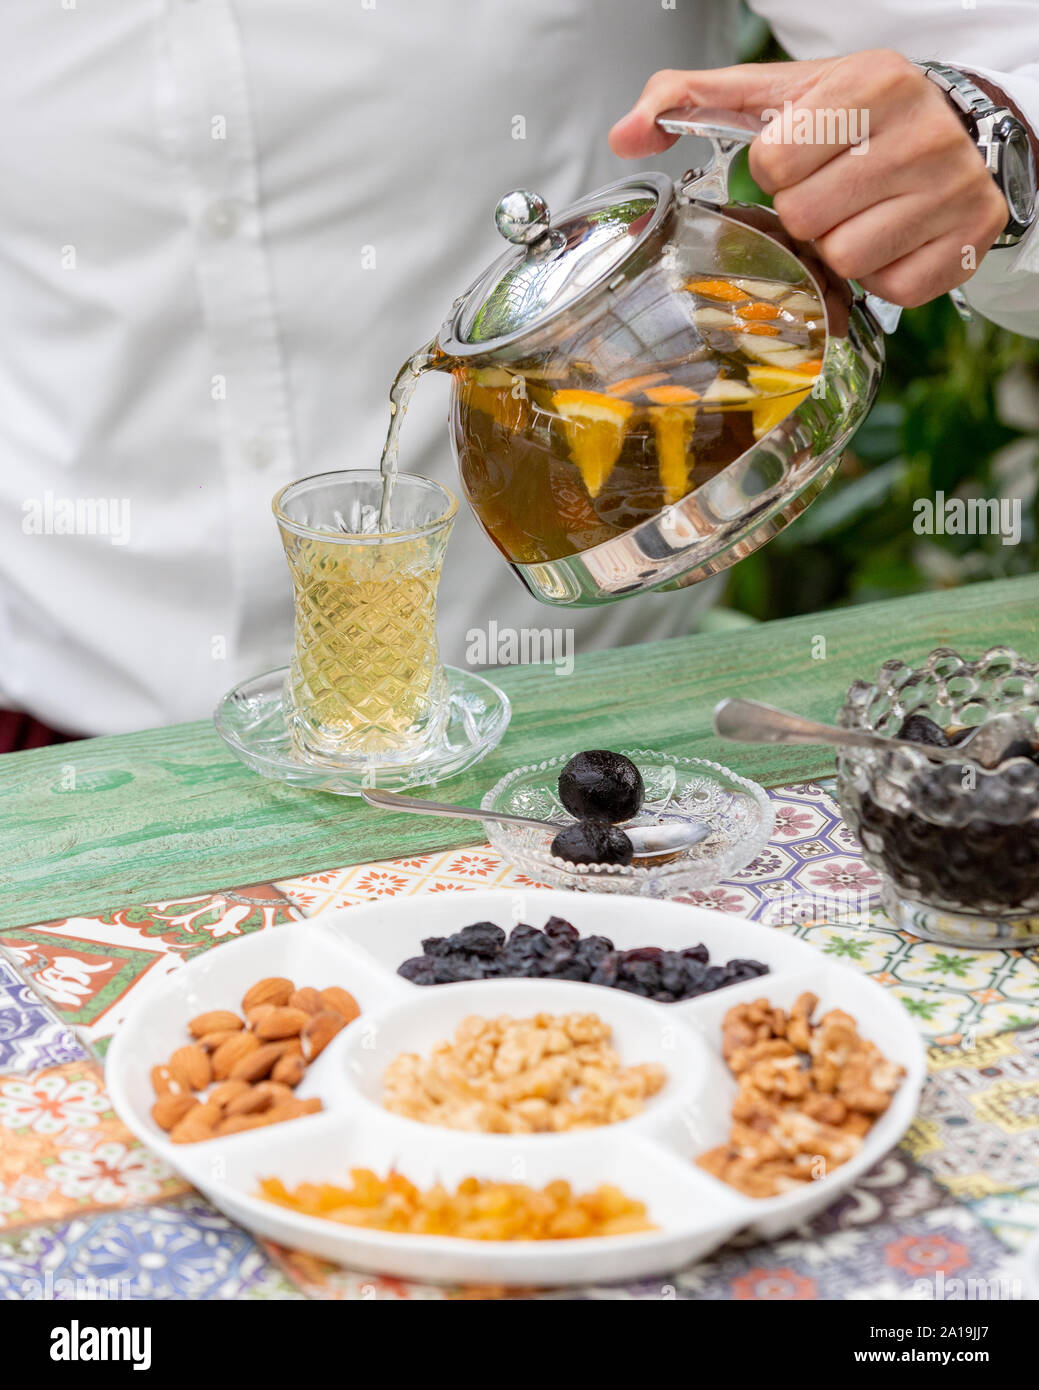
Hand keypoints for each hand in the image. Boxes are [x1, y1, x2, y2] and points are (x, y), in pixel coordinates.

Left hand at [609, 50, 1009, 307]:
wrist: (959, 130)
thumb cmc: (854, 118)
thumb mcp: (778, 93)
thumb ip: (691, 99)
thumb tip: (623, 134)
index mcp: (869, 83)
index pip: (774, 163)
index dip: (775, 172)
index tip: (803, 158)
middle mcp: (922, 131)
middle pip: (805, 217)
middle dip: (805, 214)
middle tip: (831, 192)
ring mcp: (952, 189)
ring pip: (846, 259)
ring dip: (839, 249)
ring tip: (861, 214)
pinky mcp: (968, 242)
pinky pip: (890, 289)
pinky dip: (882, 274)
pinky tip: (893, 239)